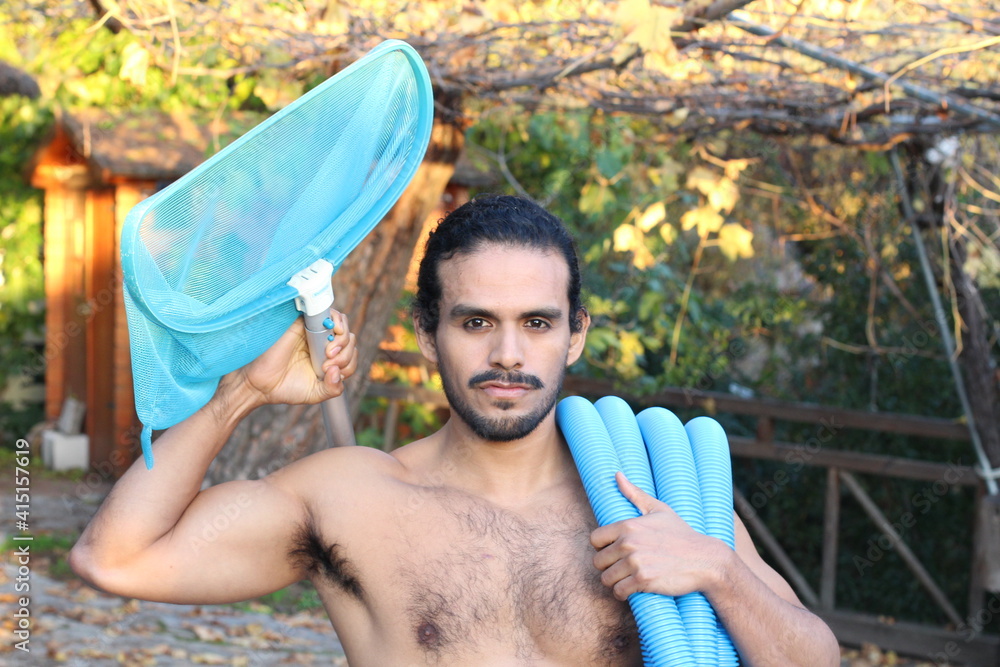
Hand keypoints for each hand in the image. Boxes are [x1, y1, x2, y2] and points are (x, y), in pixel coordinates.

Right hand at [220, 310, 357, 410]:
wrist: (260, 383)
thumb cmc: (286, 388)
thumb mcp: (316, 394)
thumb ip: (333, 388)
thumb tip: (338, 371)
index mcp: (329, 361)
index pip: (351, 356)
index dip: (348, 363)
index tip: (329, 372)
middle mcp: (324, 345)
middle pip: (350, 339)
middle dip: (345, 353)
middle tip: (327, 364)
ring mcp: (315, 333)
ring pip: (342, 325)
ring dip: (343, 338)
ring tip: (328, 352)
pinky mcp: (303, 324)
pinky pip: (326, 314)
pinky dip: (336, 320)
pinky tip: (333, 332)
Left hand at [590, 472, 730, 600]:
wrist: (705, 560)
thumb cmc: (681, 534)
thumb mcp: (659, 510)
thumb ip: (635, 494)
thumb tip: (617, 475)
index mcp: (628, 526)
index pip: (595, 539)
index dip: (602, 547)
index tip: (613, 552)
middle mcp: (628, 544)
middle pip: (598, 561)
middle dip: (608, 567)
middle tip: (621, 568)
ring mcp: (635, 563)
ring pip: (606, 578)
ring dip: (614, 582)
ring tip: (626, 579)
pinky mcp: (643, 581)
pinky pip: (619, 591)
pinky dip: (622, 593)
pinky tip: (631, 590)